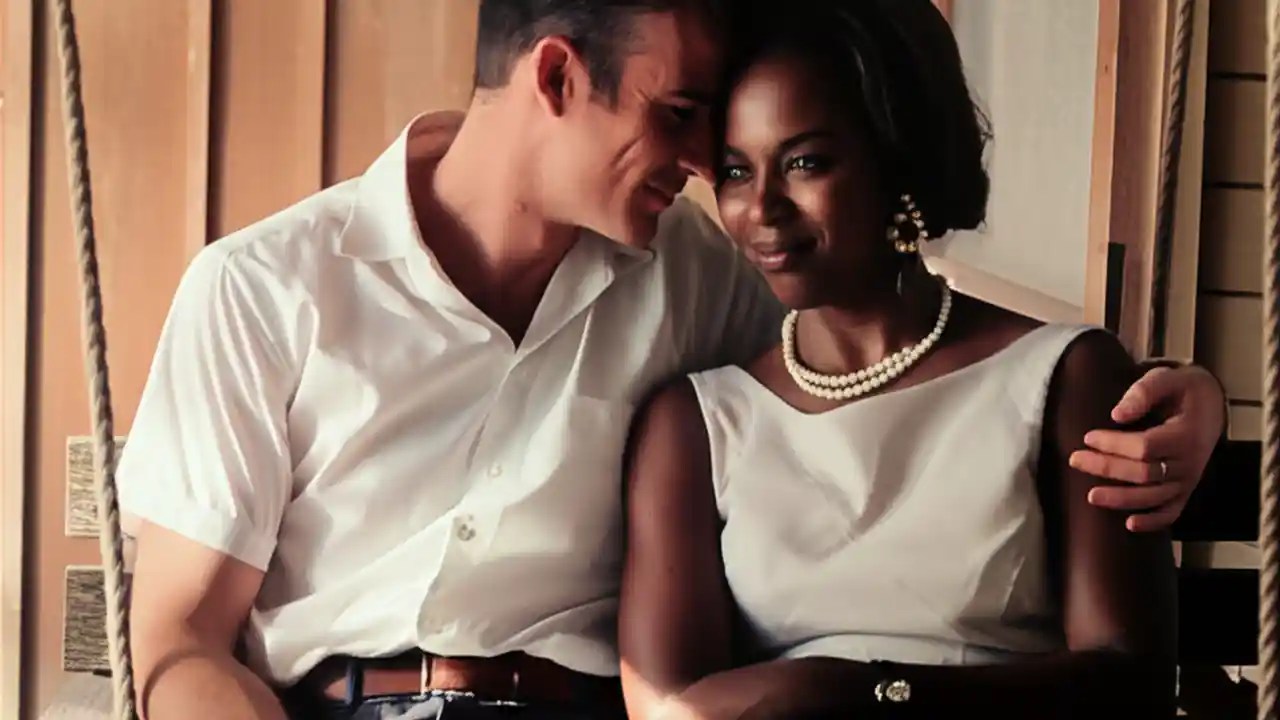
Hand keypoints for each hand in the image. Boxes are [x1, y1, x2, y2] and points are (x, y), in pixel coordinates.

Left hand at [1068, 364, 1225, 531]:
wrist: (1210, 405)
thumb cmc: (1182, 391)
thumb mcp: (1166, 378)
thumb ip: (1143, 392)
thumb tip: (1117, 414)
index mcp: (1185, 435)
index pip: (1145, 447)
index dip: (1114, 445)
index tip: (1088, 437)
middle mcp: (1189, 462)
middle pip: (1144, 473)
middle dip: (1107, 468)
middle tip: (1075, 459)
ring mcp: (1188, 480)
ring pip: (1153, 496)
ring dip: (1121, 499)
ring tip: (1091, 496)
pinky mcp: (1185, 490)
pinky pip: (1172, 511)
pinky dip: (1152, 521)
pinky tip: (1129, 524)